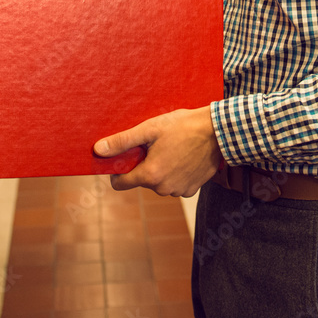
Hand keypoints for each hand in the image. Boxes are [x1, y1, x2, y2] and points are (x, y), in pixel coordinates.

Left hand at [93, 107, 221, 196]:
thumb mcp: (149, 129)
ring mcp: (179, 191)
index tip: (126, 157)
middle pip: (142, 181)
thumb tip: (98, 150)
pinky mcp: (193, 190)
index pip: (120, 184)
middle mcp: (163, 188)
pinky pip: (175, 184)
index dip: (118, 170)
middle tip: (155, 146)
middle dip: (144, 166)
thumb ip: (122, 142)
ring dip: (161, 170)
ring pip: (159, 183)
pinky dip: (176, 174)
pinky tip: (183, 157)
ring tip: (171, 149)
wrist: (219, 131)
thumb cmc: (183, 126)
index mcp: (150, 175)